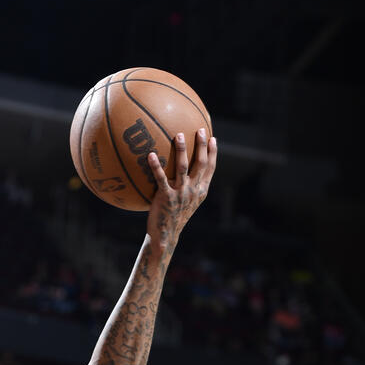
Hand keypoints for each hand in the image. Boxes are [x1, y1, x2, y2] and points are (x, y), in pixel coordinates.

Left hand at [145, 127, 216, 251]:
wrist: (166, 235)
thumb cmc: (174, 216)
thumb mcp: (186, 201)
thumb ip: (188, 186)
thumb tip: (182, 169)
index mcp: (201, 191)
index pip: (210, 169)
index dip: (213, 153)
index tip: (213, 138)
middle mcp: (193, 190)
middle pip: (201, 163)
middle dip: (202, 146)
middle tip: (200, 130)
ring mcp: (180, 193)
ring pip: (183, 167)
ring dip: (182, 150)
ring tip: (178, 135)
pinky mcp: (166, 197)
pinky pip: (161, 178)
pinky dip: (156, 166)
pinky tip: (150, 155)